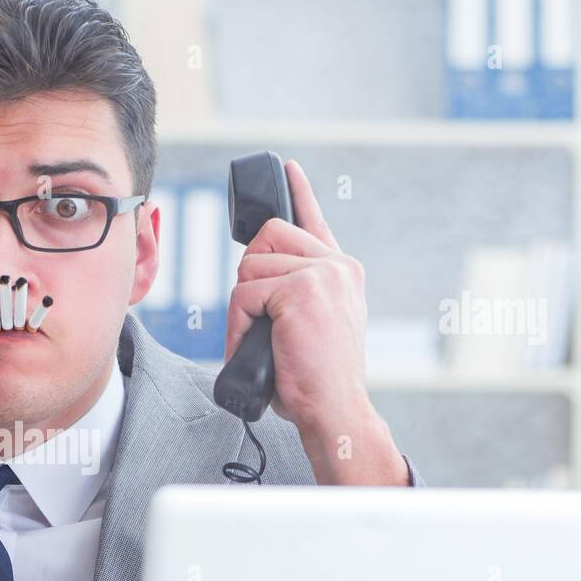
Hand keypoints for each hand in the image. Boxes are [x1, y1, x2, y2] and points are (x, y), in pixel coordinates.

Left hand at [223, 160, 406, 484]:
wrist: (335, 411)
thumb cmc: (316, 383)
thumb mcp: (309, 329)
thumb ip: (292, 296)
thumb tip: (254, 280)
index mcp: (342, 273)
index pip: (315, 221)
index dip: (299, 193)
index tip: (288, 169)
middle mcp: (337, 266)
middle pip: (265, 238)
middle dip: (249, 277)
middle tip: (260, 320)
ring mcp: (321, 274)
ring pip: (249, 268)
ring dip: (242, 309)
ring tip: (263, 342)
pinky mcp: (301, 289)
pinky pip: (244, 293)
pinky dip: (239, 324)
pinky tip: (259, 346)